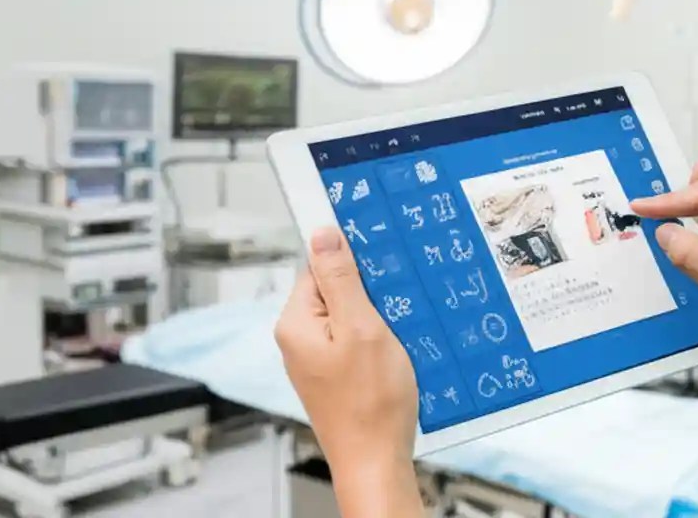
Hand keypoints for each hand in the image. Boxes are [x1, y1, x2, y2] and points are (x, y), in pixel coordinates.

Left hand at [274, 227, 423, 517]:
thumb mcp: (362, 328)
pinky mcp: (335, 377)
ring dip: (378, 318)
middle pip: (334, 291)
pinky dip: (378, 340)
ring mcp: (316, 361)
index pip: (318, 268)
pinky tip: (398, 351)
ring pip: (349, 317)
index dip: (353, 264)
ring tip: (401, 331)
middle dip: (369, 292)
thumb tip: (322, 234)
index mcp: (296, 323)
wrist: (377, 462)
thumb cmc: (371, 402)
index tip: (382, 266)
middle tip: (398, 304)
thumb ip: (341, 280)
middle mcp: (299, 340)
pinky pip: (355, 342)